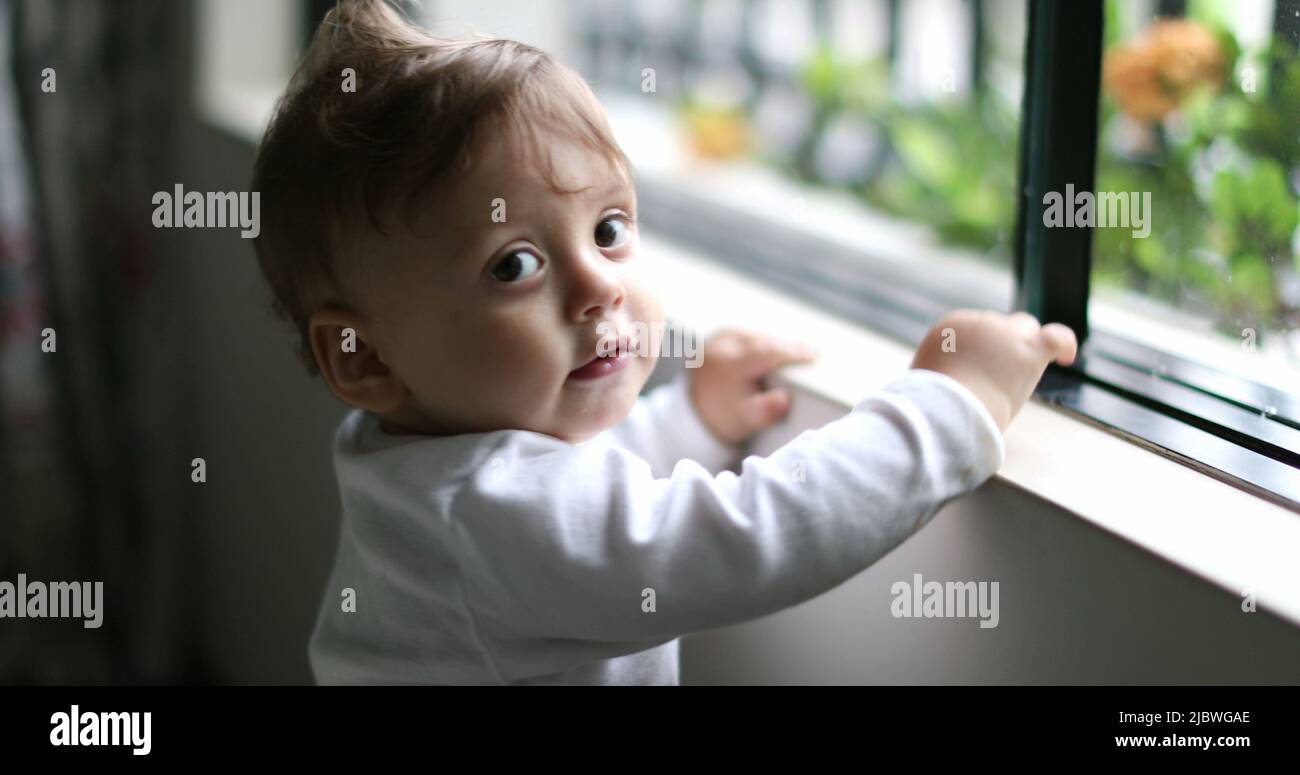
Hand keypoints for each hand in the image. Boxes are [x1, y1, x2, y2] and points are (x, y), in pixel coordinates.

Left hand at [688, 328, 817, 444]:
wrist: (698, 411)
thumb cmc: (725, 415)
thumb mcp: (746, 419)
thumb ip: (765, 411)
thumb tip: (784, 400)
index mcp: (725, 365)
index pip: (764, 353)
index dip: (791, 353)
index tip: (813, 355)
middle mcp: (719, 346)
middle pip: (762, 341)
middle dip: (787, 347)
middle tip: (812, 353)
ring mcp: (718, 337)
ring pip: (757, 334)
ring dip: (777, 343)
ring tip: (799, 353)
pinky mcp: (721, 334)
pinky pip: (750, 333)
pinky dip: (765, 341)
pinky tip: (780, 350)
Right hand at [910, 310, 1077, 430]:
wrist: (947, 409)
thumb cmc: (931, 403)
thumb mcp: (926, 377)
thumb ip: (944, 368)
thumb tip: (959, 378)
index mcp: (952, 326)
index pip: (974, 331)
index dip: (976, 354)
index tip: (967, 378)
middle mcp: (981, 322)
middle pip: (1000, 327)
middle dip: (998, 348)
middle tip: (989, 379)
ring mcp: (1007, 333)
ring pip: (1025, 331)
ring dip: (1021, 351)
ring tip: (1008, 383)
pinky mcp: (1030, 350)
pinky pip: (1056, 338)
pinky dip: (1064, 345)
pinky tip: (1067, 358)